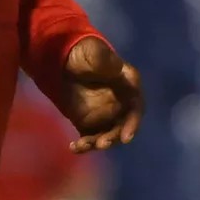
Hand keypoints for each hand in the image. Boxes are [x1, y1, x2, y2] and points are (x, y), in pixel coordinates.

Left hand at [58, 36, 142, 152]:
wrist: (63, 58)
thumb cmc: (83, 52)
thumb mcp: (93, 52)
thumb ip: (104, 60)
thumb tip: (116, 69)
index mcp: (128, 85)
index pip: (136, 107)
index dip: (133, 123)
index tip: (127, 138)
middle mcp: (122, 103)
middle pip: (123, 126)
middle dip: (114, 137)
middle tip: (101, 144)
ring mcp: (107, 114)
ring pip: (107, 134)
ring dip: (97, 143)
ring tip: (82, 145)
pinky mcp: (90, 122)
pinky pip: (91, 137)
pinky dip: (84, 145)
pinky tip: (74, 147)